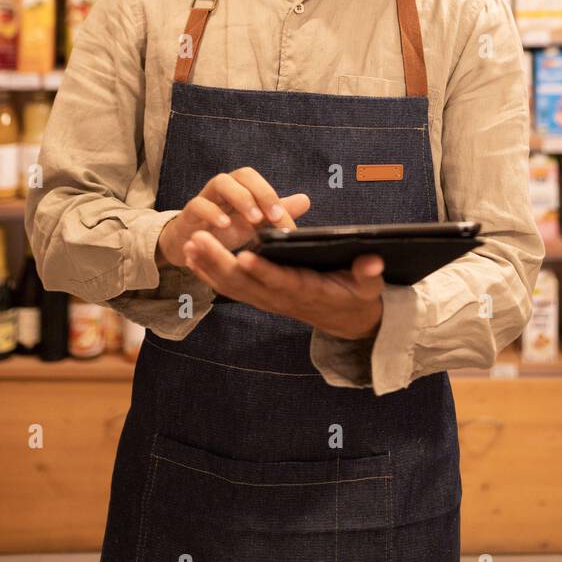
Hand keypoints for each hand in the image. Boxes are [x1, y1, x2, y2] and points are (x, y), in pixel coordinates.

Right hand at [157, 167, 310, 269]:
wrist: (193, 244)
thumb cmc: (226, 229)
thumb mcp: (253, 223)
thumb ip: (276, 212)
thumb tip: (306, 200)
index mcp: (240, 188)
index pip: (256, 180)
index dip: (269, 194)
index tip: (280, 217)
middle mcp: (224, 188)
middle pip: (241, 175)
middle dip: (258, 193)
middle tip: (269, 216)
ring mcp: (205, 197)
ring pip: (220, 182)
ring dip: (239, 198)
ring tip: (252, 219)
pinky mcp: (190, 213)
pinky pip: (198, 205)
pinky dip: (212, 213)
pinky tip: (224, 226)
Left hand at [183, 230, 384, 340]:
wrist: (348, 323)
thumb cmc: (357, 296)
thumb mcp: (369, 287)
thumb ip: (368, 274)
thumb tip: (373, 260)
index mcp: (308, 291)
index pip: (282, 281)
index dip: (263, 270)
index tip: (244, 255)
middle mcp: (282, 298)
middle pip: (246, 283)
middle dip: (220, 262)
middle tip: (198, 239)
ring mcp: (268, 300)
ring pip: (233, 286)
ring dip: (208, 266)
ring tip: (188, 244)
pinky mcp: (261, 297)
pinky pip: (231, 289)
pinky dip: (210, 273)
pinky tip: (191, 256)